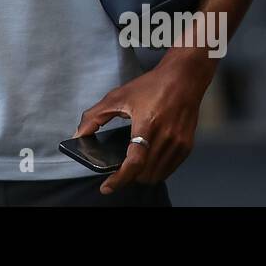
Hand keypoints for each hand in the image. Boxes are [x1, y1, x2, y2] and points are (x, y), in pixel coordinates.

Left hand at [72, 53, 212, 194]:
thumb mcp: (118, 96)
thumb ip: (95, 116)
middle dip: (128, 176)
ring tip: (133, 166)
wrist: (183, 78)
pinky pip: (169, 169)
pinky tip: (148, 160)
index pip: (134, 160)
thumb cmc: (151, 86)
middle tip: (119, 170)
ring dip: (142, 176)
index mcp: (147, 123)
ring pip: (157, 175)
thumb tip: (78, 134)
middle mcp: (165, 135)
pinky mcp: (186, 146)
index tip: (106, 187)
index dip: (120, 178)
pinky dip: (156, 170)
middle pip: (144, 173)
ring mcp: (178, 142)